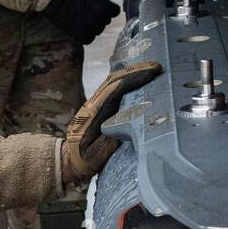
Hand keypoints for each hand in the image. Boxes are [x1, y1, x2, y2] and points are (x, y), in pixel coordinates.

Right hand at [43, 0, 121, 45]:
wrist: (55, 0)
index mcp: (102, 6)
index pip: (115, 11)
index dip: (109, 7)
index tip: (103, 5)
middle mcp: (98, 19)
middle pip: (107, 20)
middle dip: (101, 15)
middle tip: (89, 9)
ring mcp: (89, 29)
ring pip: (99, 30)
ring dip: (94, 24)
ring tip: (83, 16)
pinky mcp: (81, 36)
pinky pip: (90, 38)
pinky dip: (86, 33)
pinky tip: (80, 25)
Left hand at [60, 61, 162, 184]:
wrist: (69, 161)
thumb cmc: (82, 161)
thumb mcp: (95, 157)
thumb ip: (109, 143)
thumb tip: (127, 129)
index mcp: (92, 114)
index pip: (114, 89)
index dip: (133, 79)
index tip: (151, 73)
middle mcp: (93, 105)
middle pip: (114, 80)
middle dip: (136, 71)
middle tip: (158, 67)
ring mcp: (95, 105)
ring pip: (114, 82)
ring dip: (133, 74)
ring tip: (154, 69)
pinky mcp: (100, 108)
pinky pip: (114, 90)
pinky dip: (129, 82)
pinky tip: (142, 80)